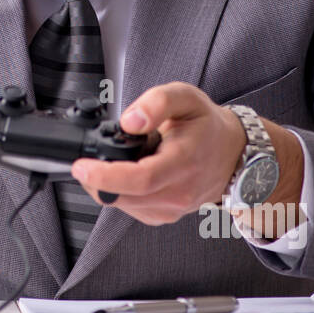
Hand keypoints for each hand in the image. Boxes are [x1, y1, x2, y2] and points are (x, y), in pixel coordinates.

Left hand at [70, 82, 247, 225]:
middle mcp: (180, 191)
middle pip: (125, 196)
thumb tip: (130, 121)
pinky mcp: (166, 215)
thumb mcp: (185, 97)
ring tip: (107, 164)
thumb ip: (156, 102)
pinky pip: (132, 209)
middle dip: (96, 180)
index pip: (141, 179)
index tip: (82, 166)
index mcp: (184, 160)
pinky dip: (119, 194)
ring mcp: (173, 208)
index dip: (105, 175)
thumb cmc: (206, 125)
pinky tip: (124, 175)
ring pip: (124, 206)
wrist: (231, 153)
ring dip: (106, 187)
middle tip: (85, 162)